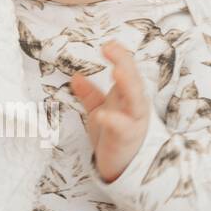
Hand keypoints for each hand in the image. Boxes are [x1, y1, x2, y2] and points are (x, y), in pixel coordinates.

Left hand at [71, 40, 149, 182]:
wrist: (123, 166)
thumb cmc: (113, 136)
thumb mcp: (100, 110)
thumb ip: (89, 94)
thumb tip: (75, 76)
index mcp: (127, 95)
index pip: (126, 70)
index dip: (119, 56)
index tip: (108, 43)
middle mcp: (134, 104)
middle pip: (133, 79)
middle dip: (124, 62)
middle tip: (111, 47)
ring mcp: (133, 121)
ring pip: (135, 99)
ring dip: (127, 84)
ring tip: (116, 70)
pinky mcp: (126, 138)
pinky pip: (122, 127)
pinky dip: (113, 120)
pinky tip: (102, 114)